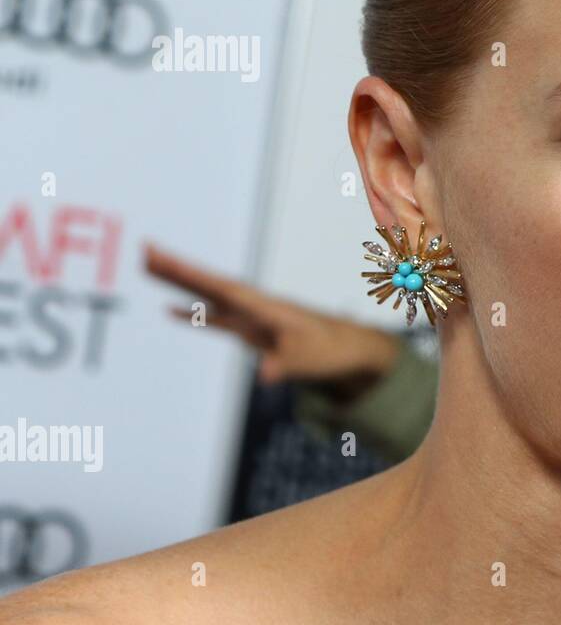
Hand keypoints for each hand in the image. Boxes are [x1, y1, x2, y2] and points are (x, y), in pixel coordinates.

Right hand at [143, 242, 401, 393]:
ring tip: (149, 267)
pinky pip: (218, 319)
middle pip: (210, 284)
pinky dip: (194, 314)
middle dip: (178, 269)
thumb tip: (265, 375)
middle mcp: (256, 306)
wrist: (353, 349)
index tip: (165, 257)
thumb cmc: (332, 350)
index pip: (222, 287)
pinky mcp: (254, 330)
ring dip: (180, 284)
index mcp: (266, 306)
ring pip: (210, 297)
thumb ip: (284, 364)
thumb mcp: (309, 360)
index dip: (192, 275)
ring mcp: (253, 317)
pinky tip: (171, 311)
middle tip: (144, 249)